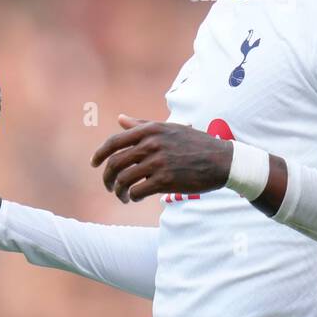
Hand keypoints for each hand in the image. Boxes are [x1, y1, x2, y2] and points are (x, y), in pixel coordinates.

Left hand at [90, 114, 231, 202]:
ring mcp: (158, 162)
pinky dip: (133, 196)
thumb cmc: (195, 143)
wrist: (221, 160)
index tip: (94, 164)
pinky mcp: (165, 180)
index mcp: (150, 130)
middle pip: (115, 163)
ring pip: (124, 180)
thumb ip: (142, 125)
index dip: (100, 154)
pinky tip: (136, 198)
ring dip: (119, 191)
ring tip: (123, 196)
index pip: (114, 142)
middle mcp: (151, 144)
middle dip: (107, 178)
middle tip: (109, 186)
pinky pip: (137, 191)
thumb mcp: (168, 129)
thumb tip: (120, 118)